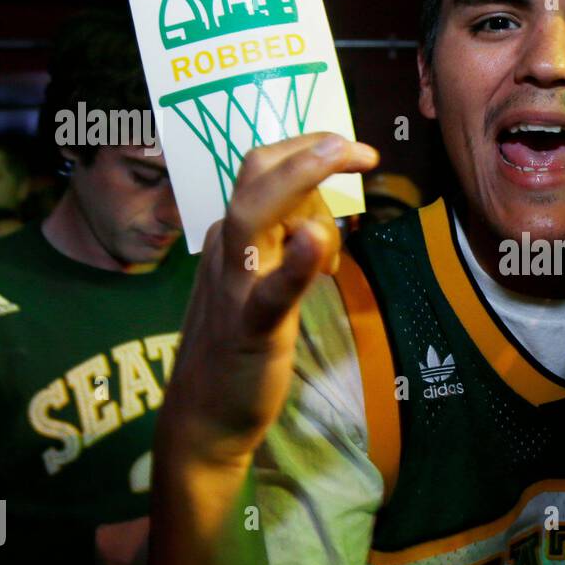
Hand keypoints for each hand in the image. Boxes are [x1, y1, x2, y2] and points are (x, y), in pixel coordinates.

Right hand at [160, 133, 377, 467]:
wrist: (205, 415)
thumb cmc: (240, 343)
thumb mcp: (265, 281)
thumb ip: (288, 245)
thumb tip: (322, 218)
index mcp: (231, 235)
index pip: (265, 171)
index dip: (308, 153)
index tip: (350, 150)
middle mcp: (227, 249)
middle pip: (256, 175)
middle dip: (308, 149)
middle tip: (358, 148)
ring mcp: (236, 285)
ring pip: (254, 214)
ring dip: (301, 179)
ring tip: (346, 158)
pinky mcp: (251, 328)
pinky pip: (272, 291)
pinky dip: (294, 264)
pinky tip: (317, 242)